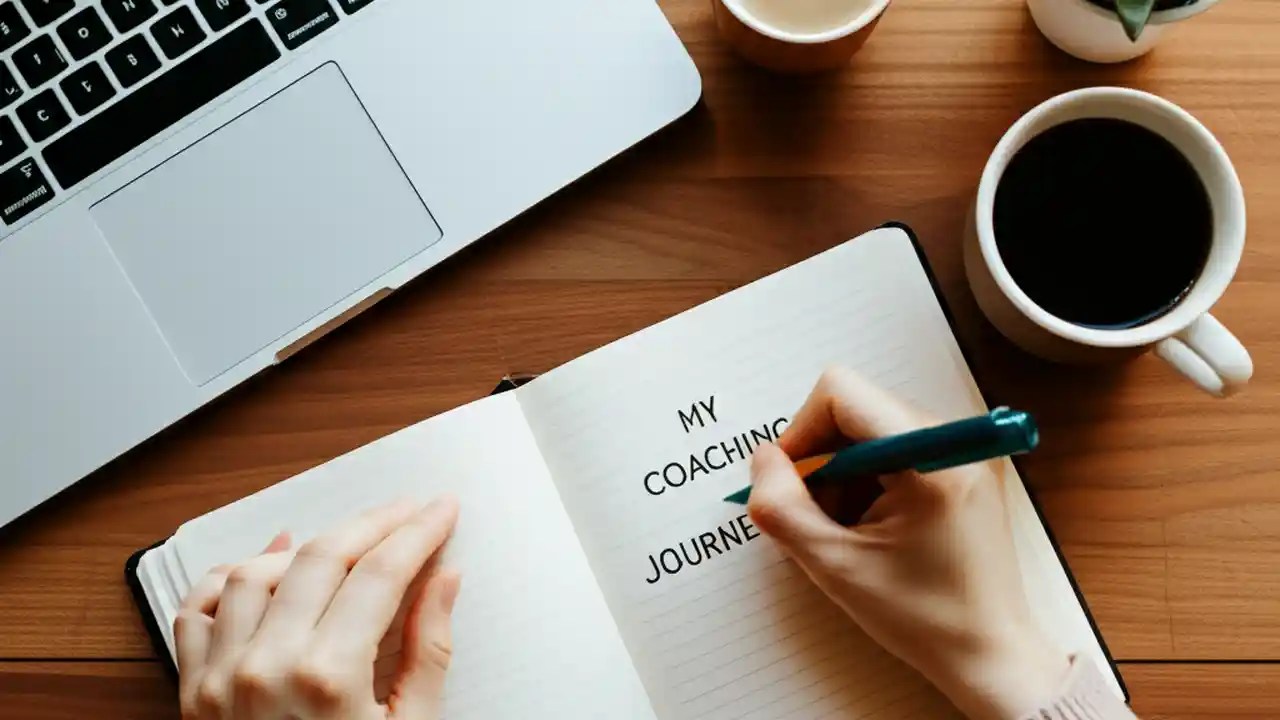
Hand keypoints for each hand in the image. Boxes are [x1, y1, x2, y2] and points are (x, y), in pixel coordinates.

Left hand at [175, 497, 460, 719]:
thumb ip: (428, 652)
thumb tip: (444, 581)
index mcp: (330, 678)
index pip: (382, 572)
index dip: (418, 532)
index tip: (440, 511)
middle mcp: (267, 666)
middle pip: (324, 556)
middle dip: (373, 523)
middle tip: (406, 510)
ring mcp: (221, 678)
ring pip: (257, 573)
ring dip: (304, 548)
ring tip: (344, 541)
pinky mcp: (192, 694)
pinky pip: (197, 611)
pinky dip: (228, 579)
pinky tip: (264, 565)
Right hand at [748, 369, 1070, 719]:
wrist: (990, 656)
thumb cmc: (924, 617)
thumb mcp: (834, 567)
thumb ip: (783, 509)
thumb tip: (762, 461)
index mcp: (931, 456)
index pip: (841, 393)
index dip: (800, 433)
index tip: (790, 483)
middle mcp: (953, 439)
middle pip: (854, 409)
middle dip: (822, 460)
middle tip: (817, 518)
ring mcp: (962, 451)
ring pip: (869, 430)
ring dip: (842, 475)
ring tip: (848, 532)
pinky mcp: (960, 467)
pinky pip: (894, 449)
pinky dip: (867, 482)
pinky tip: (871, 530)